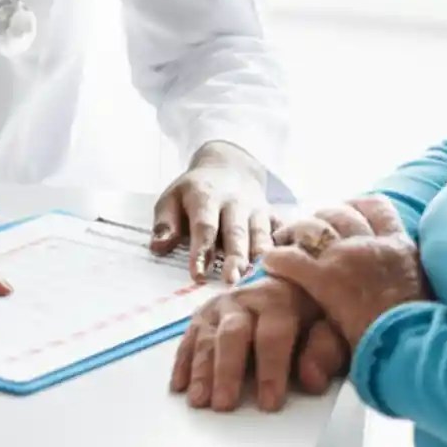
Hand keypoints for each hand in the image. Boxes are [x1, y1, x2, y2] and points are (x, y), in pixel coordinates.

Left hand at [152, 141, 274, 282]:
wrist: (229, 165)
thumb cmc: (194, 191)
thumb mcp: (171, 198)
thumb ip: (164, 223)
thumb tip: (158, 247)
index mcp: (206, 197)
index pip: (204, 226)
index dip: (201, 251)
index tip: (197, 275)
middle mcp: (235, 202)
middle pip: (236, 232)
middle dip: (234, 257)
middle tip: (231, 281)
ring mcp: (257, 208)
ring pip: (261, 235)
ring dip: (259, 258)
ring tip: (258, 281)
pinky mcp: (273, 215)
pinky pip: (283, 231)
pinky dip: (286, 248)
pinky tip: (288, 267)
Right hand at [170, 276, 348, 411]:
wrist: (293, 281)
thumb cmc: (313, 311)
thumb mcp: (332, 326)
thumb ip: (326, 351)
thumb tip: (311, 380)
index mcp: (280, 298)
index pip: (274, 335)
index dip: (271, 370)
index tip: (269, 403)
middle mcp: (245, 298)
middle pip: (233, 334)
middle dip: (227, 371)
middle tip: (224, 404)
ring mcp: (220, 306)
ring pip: (207, 337)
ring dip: (201, 371)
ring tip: (198, 401)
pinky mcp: (203, 316)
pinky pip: (189, 339)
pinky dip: (183, 363)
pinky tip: (180, 385)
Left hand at [262, 197, 429, 348]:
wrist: (414, 344)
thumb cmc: (419, 328)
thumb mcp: (422, 289)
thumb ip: (403, 273)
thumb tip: (394, 275)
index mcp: (398, 247)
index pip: (376, 207)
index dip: (354, 205)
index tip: (343, 210)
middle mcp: (372, 244)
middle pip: (339, 213)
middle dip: (319, 218)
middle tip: (305, 230)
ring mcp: (347, 258)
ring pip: (313, 227)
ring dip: (294, 232)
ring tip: (283, 241)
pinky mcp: (325, 278)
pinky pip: (292, 258)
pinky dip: (277, 258)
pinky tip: (269, 264)